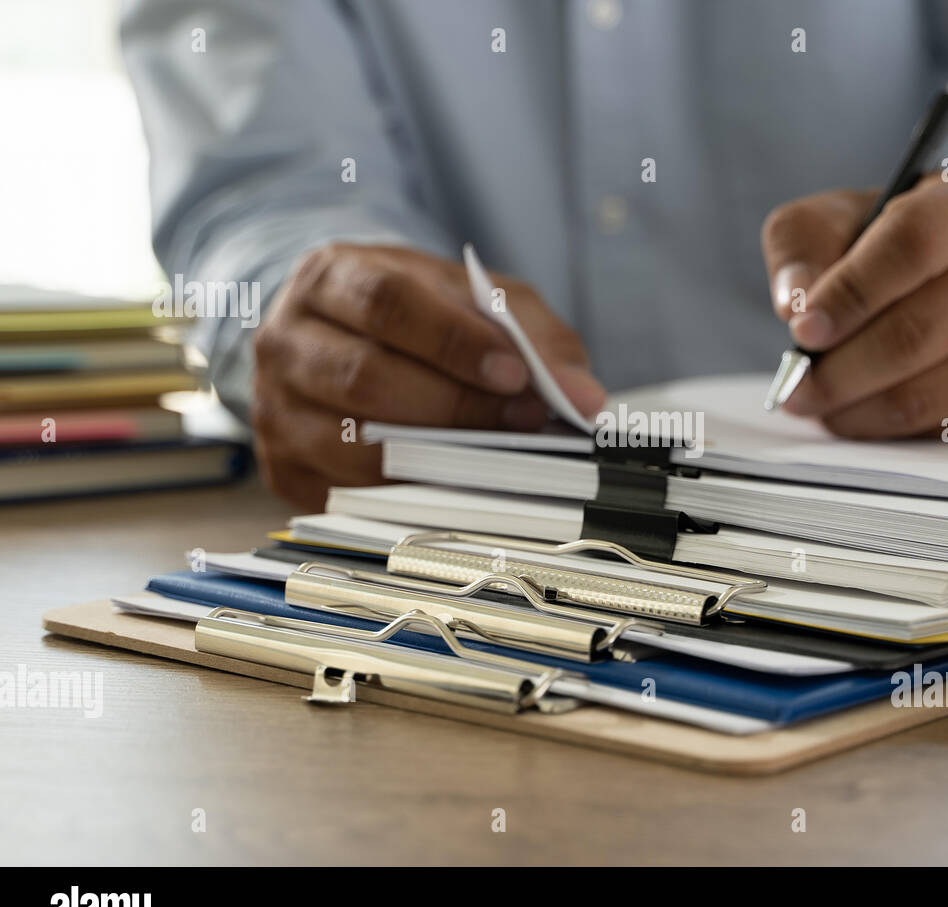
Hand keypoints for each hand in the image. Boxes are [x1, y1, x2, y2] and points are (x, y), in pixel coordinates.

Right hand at [251, 243, 604, 508]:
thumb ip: (530, 334)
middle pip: (365, 378)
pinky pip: (347, 493)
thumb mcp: (473, 298)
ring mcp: (274, 409)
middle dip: (457, 406)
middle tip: (525, 420)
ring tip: (501, 459)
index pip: (386, 304)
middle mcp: (285, 341)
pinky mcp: (282, 467)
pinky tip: (456, 489)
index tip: (515, 374)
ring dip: (437, 459)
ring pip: (352, 445)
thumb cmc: (414, 315)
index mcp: (329, 278)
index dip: (453, 342)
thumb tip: (582, 395)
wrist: (341, 335)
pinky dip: (408, 496)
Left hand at [761, 173, 947, 438]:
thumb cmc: (911, 252)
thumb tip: (792, 303)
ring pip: (924, 395)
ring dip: (853, 410)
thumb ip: (806, 243)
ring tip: (818, 402)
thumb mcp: (852, 219)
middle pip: (914, 333)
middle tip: (793, 387)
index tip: (800, 329)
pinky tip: (863, 412)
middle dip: (836, 371)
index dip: (848, 293)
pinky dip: (886, 430)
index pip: (910, 246)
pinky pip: (942, 429)